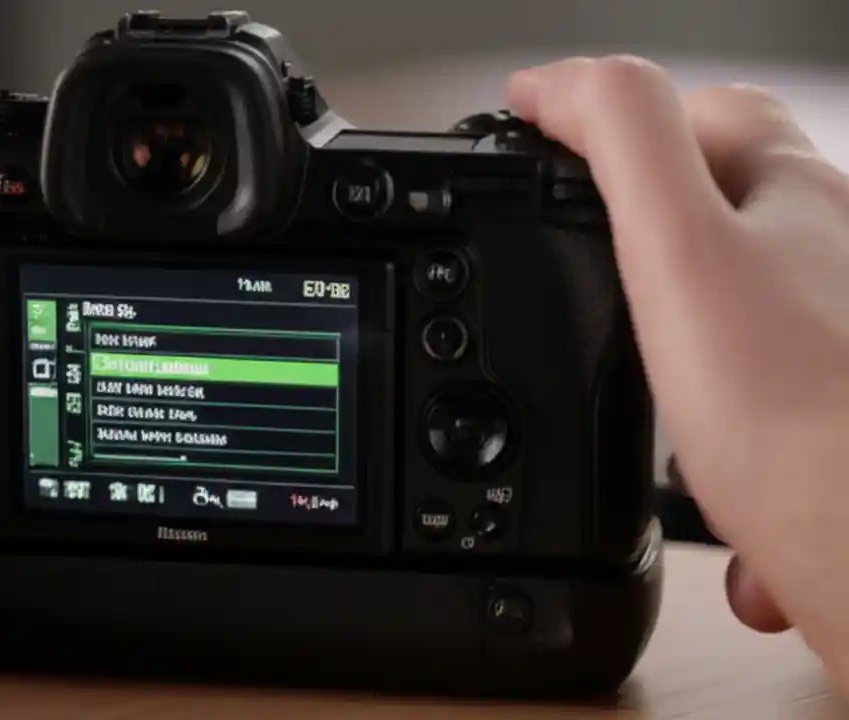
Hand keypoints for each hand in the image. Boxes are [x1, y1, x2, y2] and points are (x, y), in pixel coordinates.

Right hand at [507, 58, 848, 682]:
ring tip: (639, 366)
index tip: (537, 127)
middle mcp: (835, 259)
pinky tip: (703, 478)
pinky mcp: (831, 421)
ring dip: (689, 332)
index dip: (609, 108)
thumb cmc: (790, 413)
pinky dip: (724, 431)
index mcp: (798, 199)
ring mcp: (837, 341)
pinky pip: (768, 402)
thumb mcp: (678, 247)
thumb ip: (624, 142)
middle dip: (654, 221)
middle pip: (731, 205)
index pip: (705, 111)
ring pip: (748, 308)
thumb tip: (559, 84)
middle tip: (587, 247)